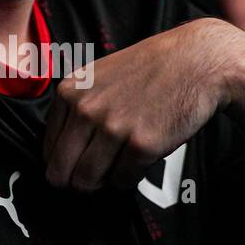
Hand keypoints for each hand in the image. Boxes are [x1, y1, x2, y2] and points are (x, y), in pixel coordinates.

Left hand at [42, 17, 242, 191]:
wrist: (197, 62)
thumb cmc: (150, 70)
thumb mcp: (98, 76)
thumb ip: (76, 108)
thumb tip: (60, 155)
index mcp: (69, 92)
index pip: (48, 151)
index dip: (64, 164)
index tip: (80, 163)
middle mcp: (85, 109)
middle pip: (61, 174)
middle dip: (76, 182)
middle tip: (94, 178)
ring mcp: (112, 127)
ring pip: (88, 182)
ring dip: (104, 181)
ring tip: (120, 163)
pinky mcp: (140, 145)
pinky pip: (122, 182)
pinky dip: (130, 177)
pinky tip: (142, 156)